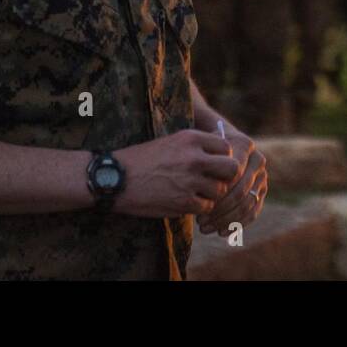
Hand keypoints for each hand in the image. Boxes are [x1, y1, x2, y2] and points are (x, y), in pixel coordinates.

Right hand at [113, 130, 238, 218]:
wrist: (115, 179)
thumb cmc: (142, 160)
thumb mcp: (171, 142)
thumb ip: (196, 146)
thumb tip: (222, 153)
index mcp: (191, 138)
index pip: (226, 146)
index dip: (223, 157)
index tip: (214, 165)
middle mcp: (194, 157)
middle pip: (231, 168)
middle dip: (225, 176)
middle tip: (213, 181)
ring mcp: (190, 180)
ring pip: (220, 190)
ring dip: (211, 195)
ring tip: (195, 193)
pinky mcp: (184, 201)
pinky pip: (206, 207)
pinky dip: (199, 208)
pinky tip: (186, 203)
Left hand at [198, 128, 267, 234]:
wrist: (219, 143)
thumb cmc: (204, 147)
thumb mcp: (200, 148)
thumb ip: (202, 160)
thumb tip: (198, 182)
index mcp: (245, 145)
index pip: (232, 175)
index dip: (216, 191)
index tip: (197, 202)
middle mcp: (258, 160)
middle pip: (240, 192)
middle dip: (219, 210)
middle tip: (199, 221)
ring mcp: (262, 176)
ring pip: (247, 204)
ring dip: (226, 220)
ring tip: (205, 228)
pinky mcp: (261, 191)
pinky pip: (253, 212)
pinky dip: (237, 225)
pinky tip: (220, 232)